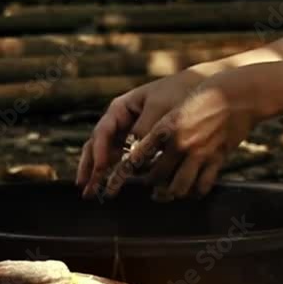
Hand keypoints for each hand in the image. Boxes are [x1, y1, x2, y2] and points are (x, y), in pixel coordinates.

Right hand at [77, 67, 206, 196]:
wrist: (197, 90)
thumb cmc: (179, 95)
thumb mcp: (162, 109)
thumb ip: (146, 130)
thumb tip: (135, 153)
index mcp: (121, 109)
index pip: (103, 131)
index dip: (100, 151)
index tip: (102, 168)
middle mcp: (118, 122)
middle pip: (97, 145)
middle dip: (90, 168)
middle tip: (85, 189)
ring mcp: (125, 134)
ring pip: (105, 156)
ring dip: (97, 174)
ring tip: (91, 194)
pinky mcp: (136, 146)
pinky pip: (120, 161)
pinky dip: (114, 173)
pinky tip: (109, 188)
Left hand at [113, 69, 256, 198]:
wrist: (239, 94)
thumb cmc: (205, 97)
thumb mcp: (177, 108)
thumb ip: (161, 129)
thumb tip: (142, 148)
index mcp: (166, 127)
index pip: (138, 156)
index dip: (124, 172)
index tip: (116, 182)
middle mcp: (181, 143)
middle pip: (156, 176)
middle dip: (149, 184)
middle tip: (146, 184)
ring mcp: (200, 153)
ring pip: (178, 187)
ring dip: (170, 193)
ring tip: (164, 194)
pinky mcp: (217, 160)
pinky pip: (202, 186)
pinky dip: (194, 192)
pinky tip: (190, 191)